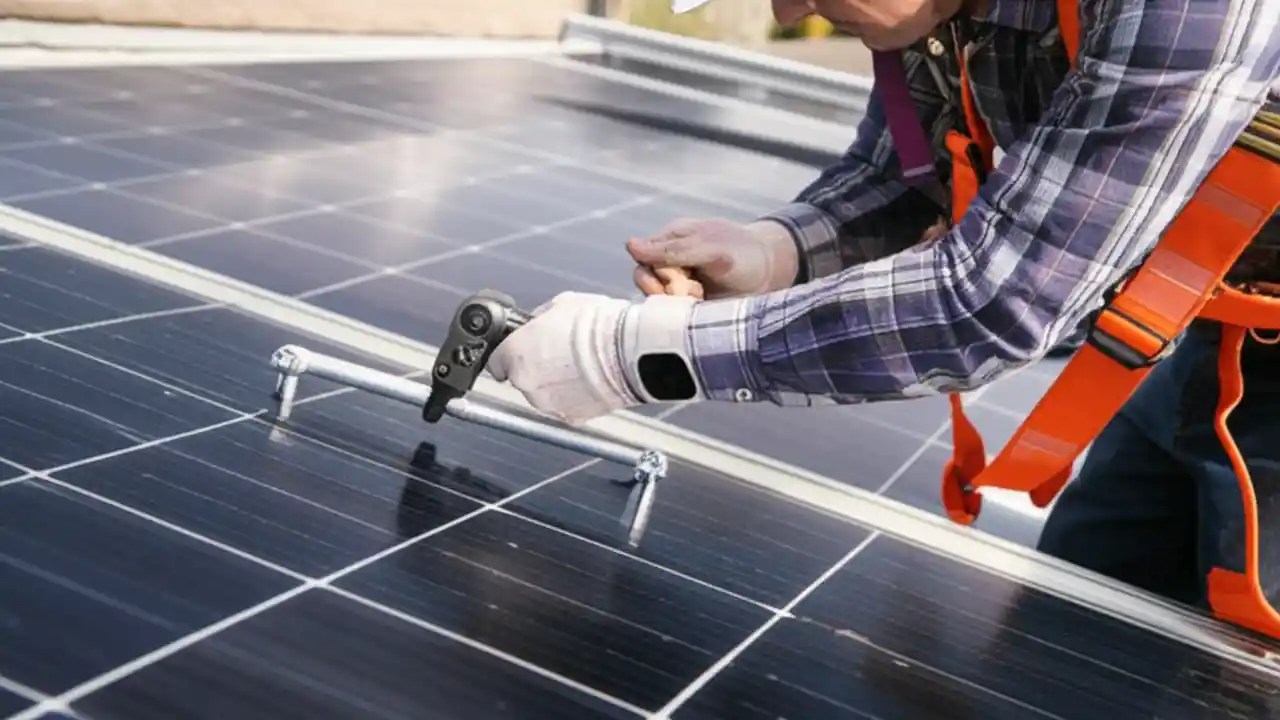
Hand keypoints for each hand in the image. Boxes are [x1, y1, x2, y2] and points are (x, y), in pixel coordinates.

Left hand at [487, 291, 699, 424]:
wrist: (629, 351)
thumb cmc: (598, 326)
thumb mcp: (560, 304)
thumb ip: (539, 320)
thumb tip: (536, 324)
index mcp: (515, 355)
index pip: (496, 361)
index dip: (510, 352)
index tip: (521, 348)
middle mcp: (526, 384)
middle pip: (522, 377)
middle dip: (536, 366)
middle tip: (559, 351)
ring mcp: (549, 404)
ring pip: (543, 394)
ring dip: (555, 382)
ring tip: (579, 364)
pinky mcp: (572, 417)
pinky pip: (566, 405)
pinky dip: (574, 396)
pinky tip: (589, 379)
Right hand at [626, 218, 798, 299]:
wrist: (772, 274)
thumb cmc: (742, 253)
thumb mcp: (708, 248)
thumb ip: (671, 250)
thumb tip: (628, 245)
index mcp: (671, 240)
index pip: (644, 258)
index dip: (658, 272)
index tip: (681, 278)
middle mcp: (670, 261)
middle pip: (645, 279)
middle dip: (665, 289)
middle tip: (693, 292)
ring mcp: (678, 284)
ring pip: (656, 299)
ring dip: (674, 303)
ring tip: (699, 299)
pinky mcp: (687, 305)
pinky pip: (669, 313)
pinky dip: (681, 315)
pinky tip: (701, 308)